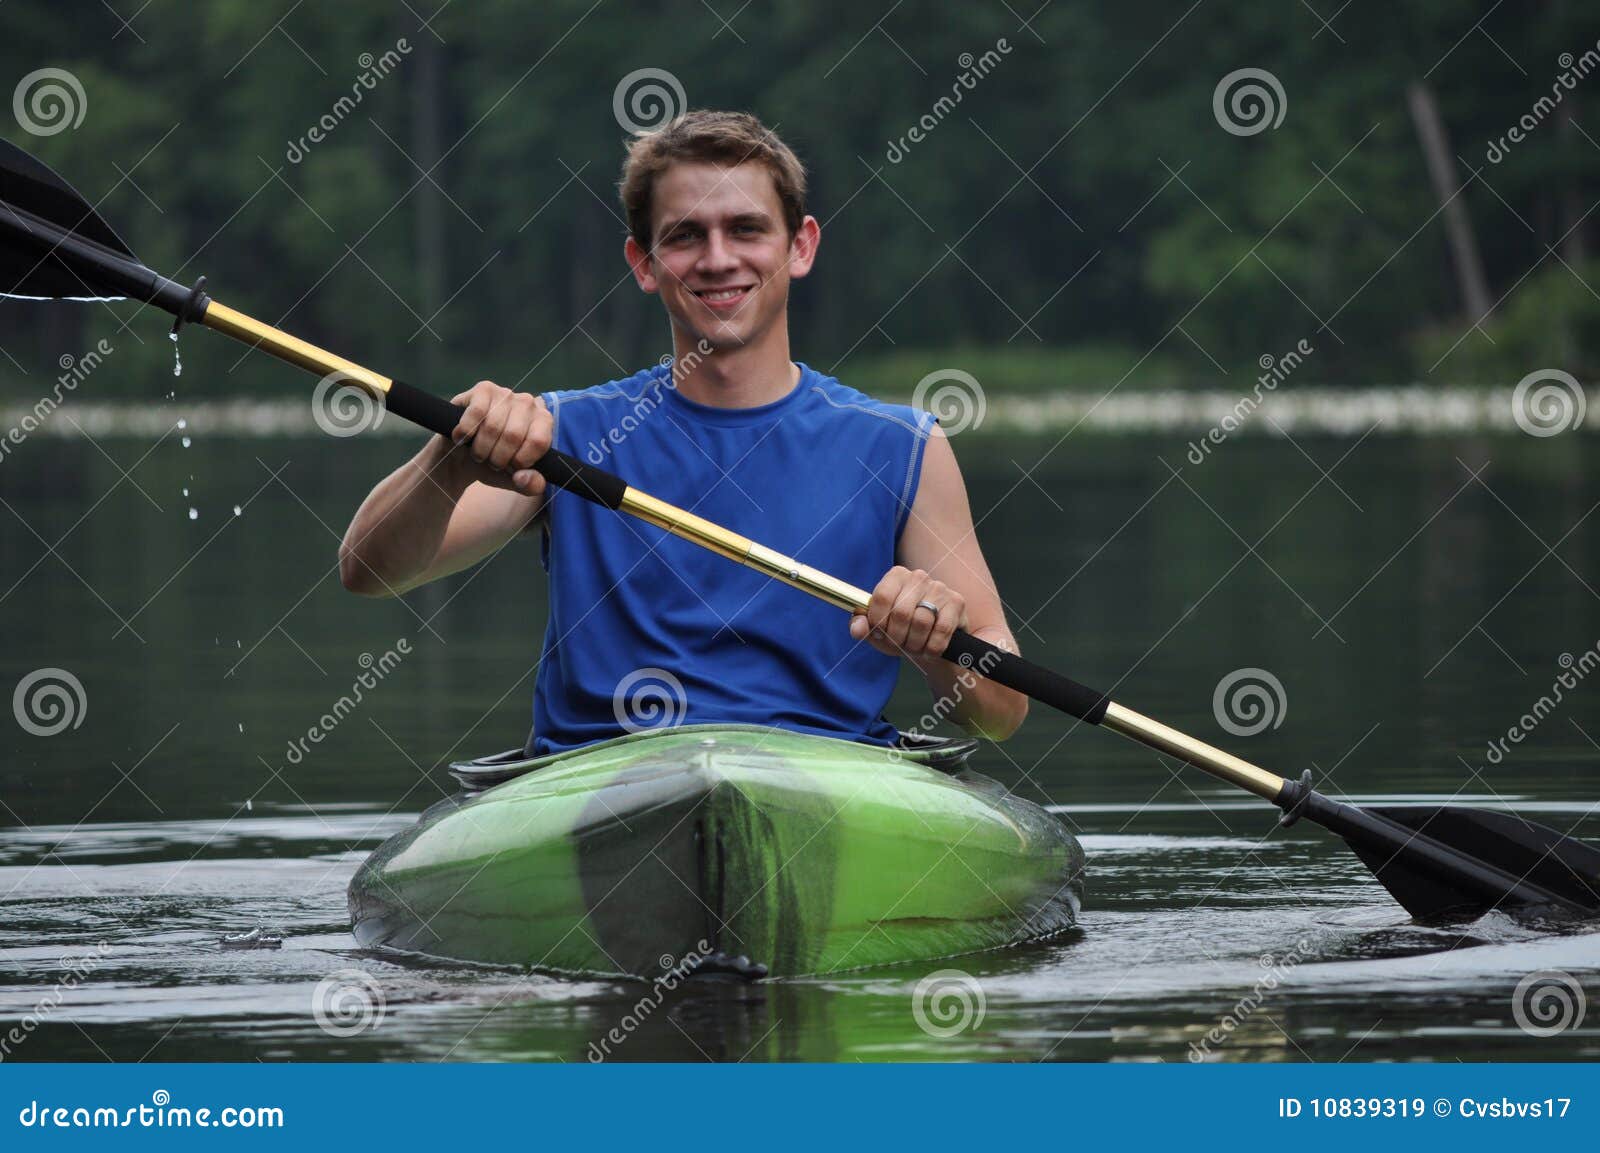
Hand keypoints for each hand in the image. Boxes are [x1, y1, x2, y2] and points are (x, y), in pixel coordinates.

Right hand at [447, 381, 551, 495]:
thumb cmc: (493, 464)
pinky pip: (476, 413)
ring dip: (480, 449)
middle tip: (491, 461)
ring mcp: (506, 393)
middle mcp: (528, 403)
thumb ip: (531, 485)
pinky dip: (466, 433)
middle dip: (498, 458)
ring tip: (478, 453)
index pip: (539, 442)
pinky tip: (462, 438)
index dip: (521, 461)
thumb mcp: (515, 480)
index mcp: (543, 422)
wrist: (461, 457)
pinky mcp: (484, 389)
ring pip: (493, 426)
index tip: (511, 467)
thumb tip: (523, 477)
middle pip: (514, 435)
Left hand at [849, 566, 966, 664]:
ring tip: (913, 647)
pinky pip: (941, 630)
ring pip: (921, 622)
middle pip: (901, 612)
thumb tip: (858, 628)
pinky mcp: (957, 602)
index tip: (878, 634)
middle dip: (896, 637)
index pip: (881, 597)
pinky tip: (929, 650)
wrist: (933, 640)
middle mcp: (918, 577)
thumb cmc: (901, 631)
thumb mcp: (877, 630)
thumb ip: (862, 627)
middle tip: (898, 644)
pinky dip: (932, 648)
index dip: (877, 622)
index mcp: (896, 576)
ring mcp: (939, 588)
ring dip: (914, 644)